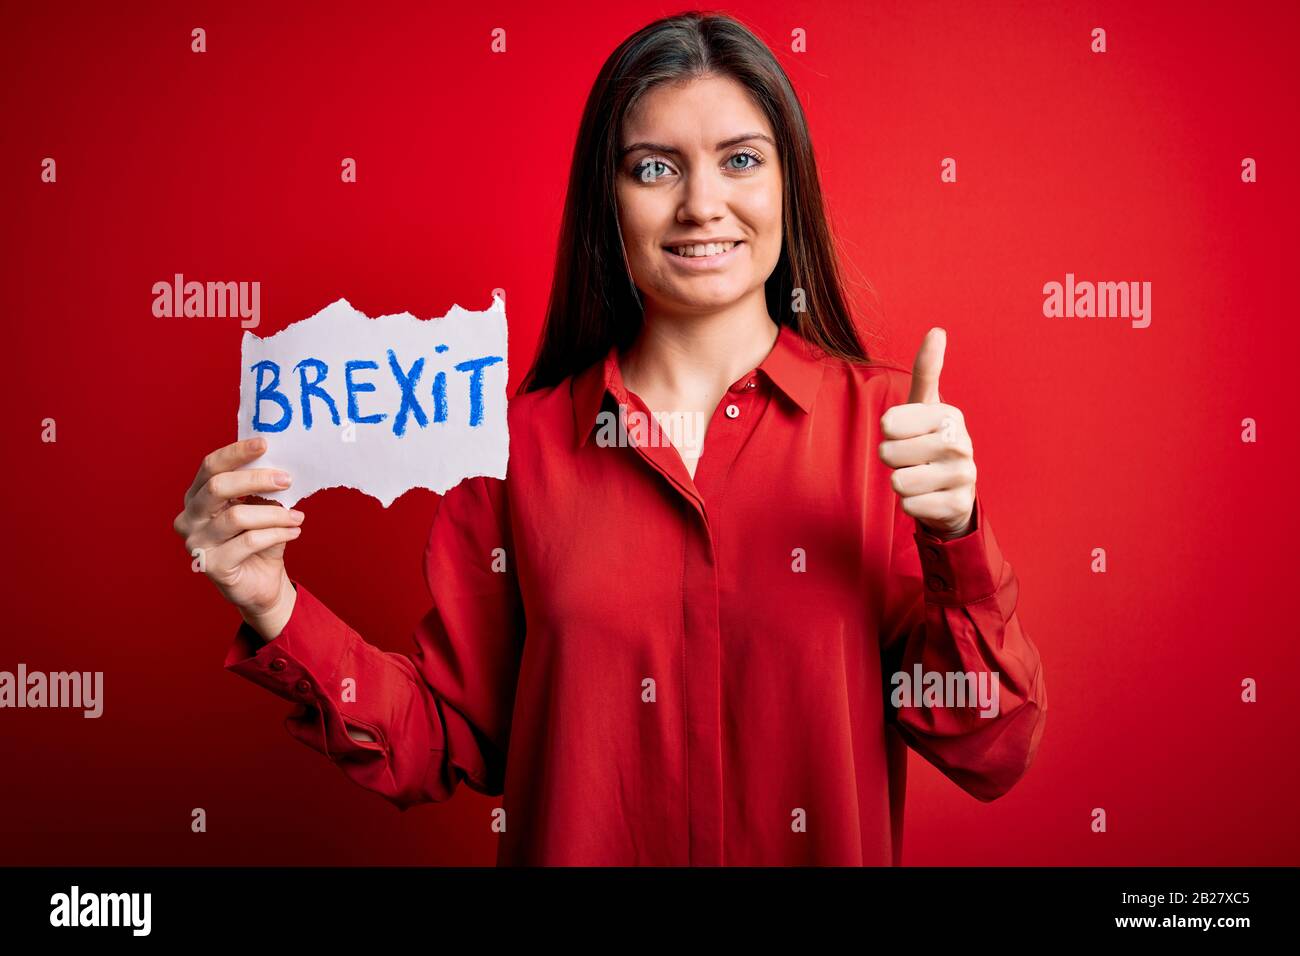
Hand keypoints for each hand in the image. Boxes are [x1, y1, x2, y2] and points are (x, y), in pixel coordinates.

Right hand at [172, 437, 302, 639]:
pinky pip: (248, 541)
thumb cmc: (259, 541)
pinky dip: (276, 534)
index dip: (236, 453)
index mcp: (197, 497)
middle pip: (218, 487)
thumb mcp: (261, 509)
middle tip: (287, 479)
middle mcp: (189, 518)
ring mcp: (196, 542)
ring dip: (275, 514)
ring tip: (298, 516)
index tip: (264, 444)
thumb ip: (261, 489)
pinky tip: (293, 532)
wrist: (262, 584)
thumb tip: (281, 467)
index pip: (210, 466)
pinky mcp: (211, 565)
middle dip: (257, 479)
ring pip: (237, 516)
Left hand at [877, 328, 976, 538]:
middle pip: (889, 453)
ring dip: (900, 483)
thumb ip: (927, 371)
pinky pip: (910, 507)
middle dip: (892, 460)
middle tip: (910, 459)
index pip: (888, 424)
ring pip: (898, 482)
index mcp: (948, 414)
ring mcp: (963, 475)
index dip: (888, 432)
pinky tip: (928, 496)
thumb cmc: (930, 442)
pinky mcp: (958, 505)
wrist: (955, 491)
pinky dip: (911, 505)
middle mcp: (960, 442)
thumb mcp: (926, 406)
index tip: (903, 433)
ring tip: (919, 477)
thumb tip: (937, 330)